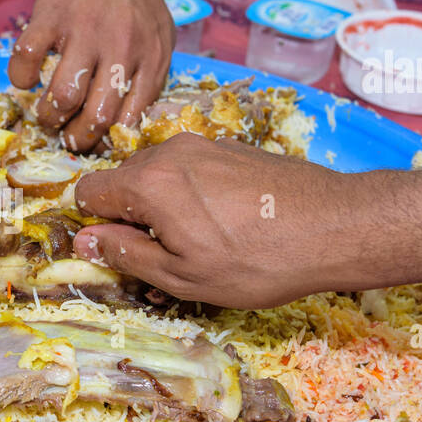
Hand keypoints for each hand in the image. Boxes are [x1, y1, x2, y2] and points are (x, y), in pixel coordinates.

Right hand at [8, 0, 173, 151]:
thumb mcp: (159, 34)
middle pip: (96, 115)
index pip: (130, 118)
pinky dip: (19, 79)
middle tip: (65, 135)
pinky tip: (25, 78)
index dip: (106, 139)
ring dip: (48, 114)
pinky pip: (27, 61)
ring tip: (45, 111)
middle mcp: (122, 48)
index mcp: (151, 58)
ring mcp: (86, 31)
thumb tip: (126, 124)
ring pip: (62, 96)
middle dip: (76, 138)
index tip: (91, 142)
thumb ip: (149, 75)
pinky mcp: (52, 16)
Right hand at [71, 133, 350, 308]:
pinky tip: (226, 222)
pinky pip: (190, 168)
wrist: (336, 227)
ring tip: (201, 240)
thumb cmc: (258, 261)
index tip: (120, 248)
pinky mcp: (231, 147)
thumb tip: (85, 240)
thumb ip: (126, 254)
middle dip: (130, 214)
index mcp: (149, 182)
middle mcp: (170, 152)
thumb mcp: (182, 276)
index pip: (88, 190)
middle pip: (123, 180)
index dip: (94, 223)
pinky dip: (192, 193)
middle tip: (165, 253)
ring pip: (157, 174)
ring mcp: (203, 144)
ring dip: (162, 205)